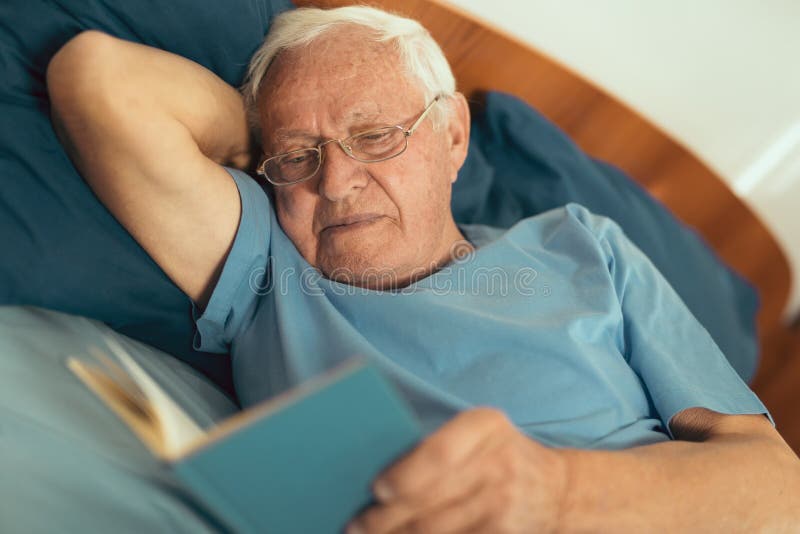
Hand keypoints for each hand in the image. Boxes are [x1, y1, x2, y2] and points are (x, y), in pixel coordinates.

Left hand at [347, 407, 569, 533]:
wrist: (558, 489)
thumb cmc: (499, 455)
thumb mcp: (480, 434)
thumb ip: (439, 445)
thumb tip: (376, 471)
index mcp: (485, 425)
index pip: (439, 454)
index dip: (404, 475)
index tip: (376, 489)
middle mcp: (497, 462)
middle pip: (431, 498)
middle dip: (386, 516)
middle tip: (357, 524)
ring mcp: (503, 502)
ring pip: (436, 530)